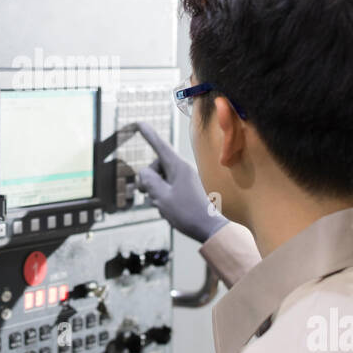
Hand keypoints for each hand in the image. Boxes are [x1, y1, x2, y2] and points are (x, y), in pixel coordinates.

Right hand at [135, 121, 227, 244]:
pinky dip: (166, 196)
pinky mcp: (191, 189)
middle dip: (149, 179)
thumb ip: (149, 182)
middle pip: (158, 166)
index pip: (160, 146)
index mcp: (179, 167)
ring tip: (162, 207)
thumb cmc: (189, 213)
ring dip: (157, 191)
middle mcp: (184, 170)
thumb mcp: (162, 197)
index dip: (148, 135)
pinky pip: (172, 187)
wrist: (212, 229)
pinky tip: (169, 210)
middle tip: (145, 194)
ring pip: (164, 178)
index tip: (140, 124)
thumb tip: (144, 173)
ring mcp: (189, 179)